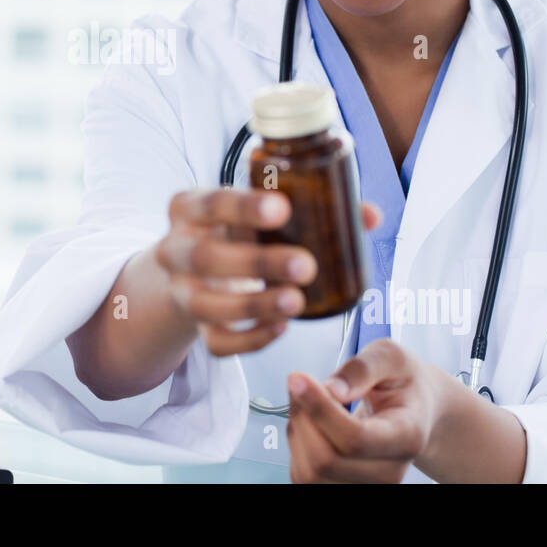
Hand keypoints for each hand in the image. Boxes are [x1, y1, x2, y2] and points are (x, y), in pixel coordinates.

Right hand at [155, 188, 379, 357]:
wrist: (192, 266)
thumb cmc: (237, 229)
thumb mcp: (257, 210)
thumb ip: (312, 207)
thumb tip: (371, 215)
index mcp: (188, 208)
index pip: (209, 203)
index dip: (243, 206)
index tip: (283, 208)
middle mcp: (175, 249)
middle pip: (203, 257)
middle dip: (256, 263)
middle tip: (306, 265)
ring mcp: (182, 291)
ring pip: (205, 305)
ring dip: (254, 306)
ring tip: (297, 302)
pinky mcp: (195, 327)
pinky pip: (215, 343)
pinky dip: (249, 340)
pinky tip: (281, 328)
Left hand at [286, 338, 458, 483]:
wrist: (413, 409)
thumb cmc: (402, 382)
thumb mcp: (391, 358)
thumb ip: (362, 369)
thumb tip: (331, 390)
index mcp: (407, 436)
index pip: (355, 439)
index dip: (319, 409)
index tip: (297, 377)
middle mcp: (389, 472)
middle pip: (325, 461)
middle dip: (303, 417)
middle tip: (303, 383)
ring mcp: (366, 485)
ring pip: (309, 473)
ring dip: (297, 430)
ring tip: (310, 400)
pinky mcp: (341, 488)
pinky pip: (302, 474)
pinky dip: (297, 443)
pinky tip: (311, 420)